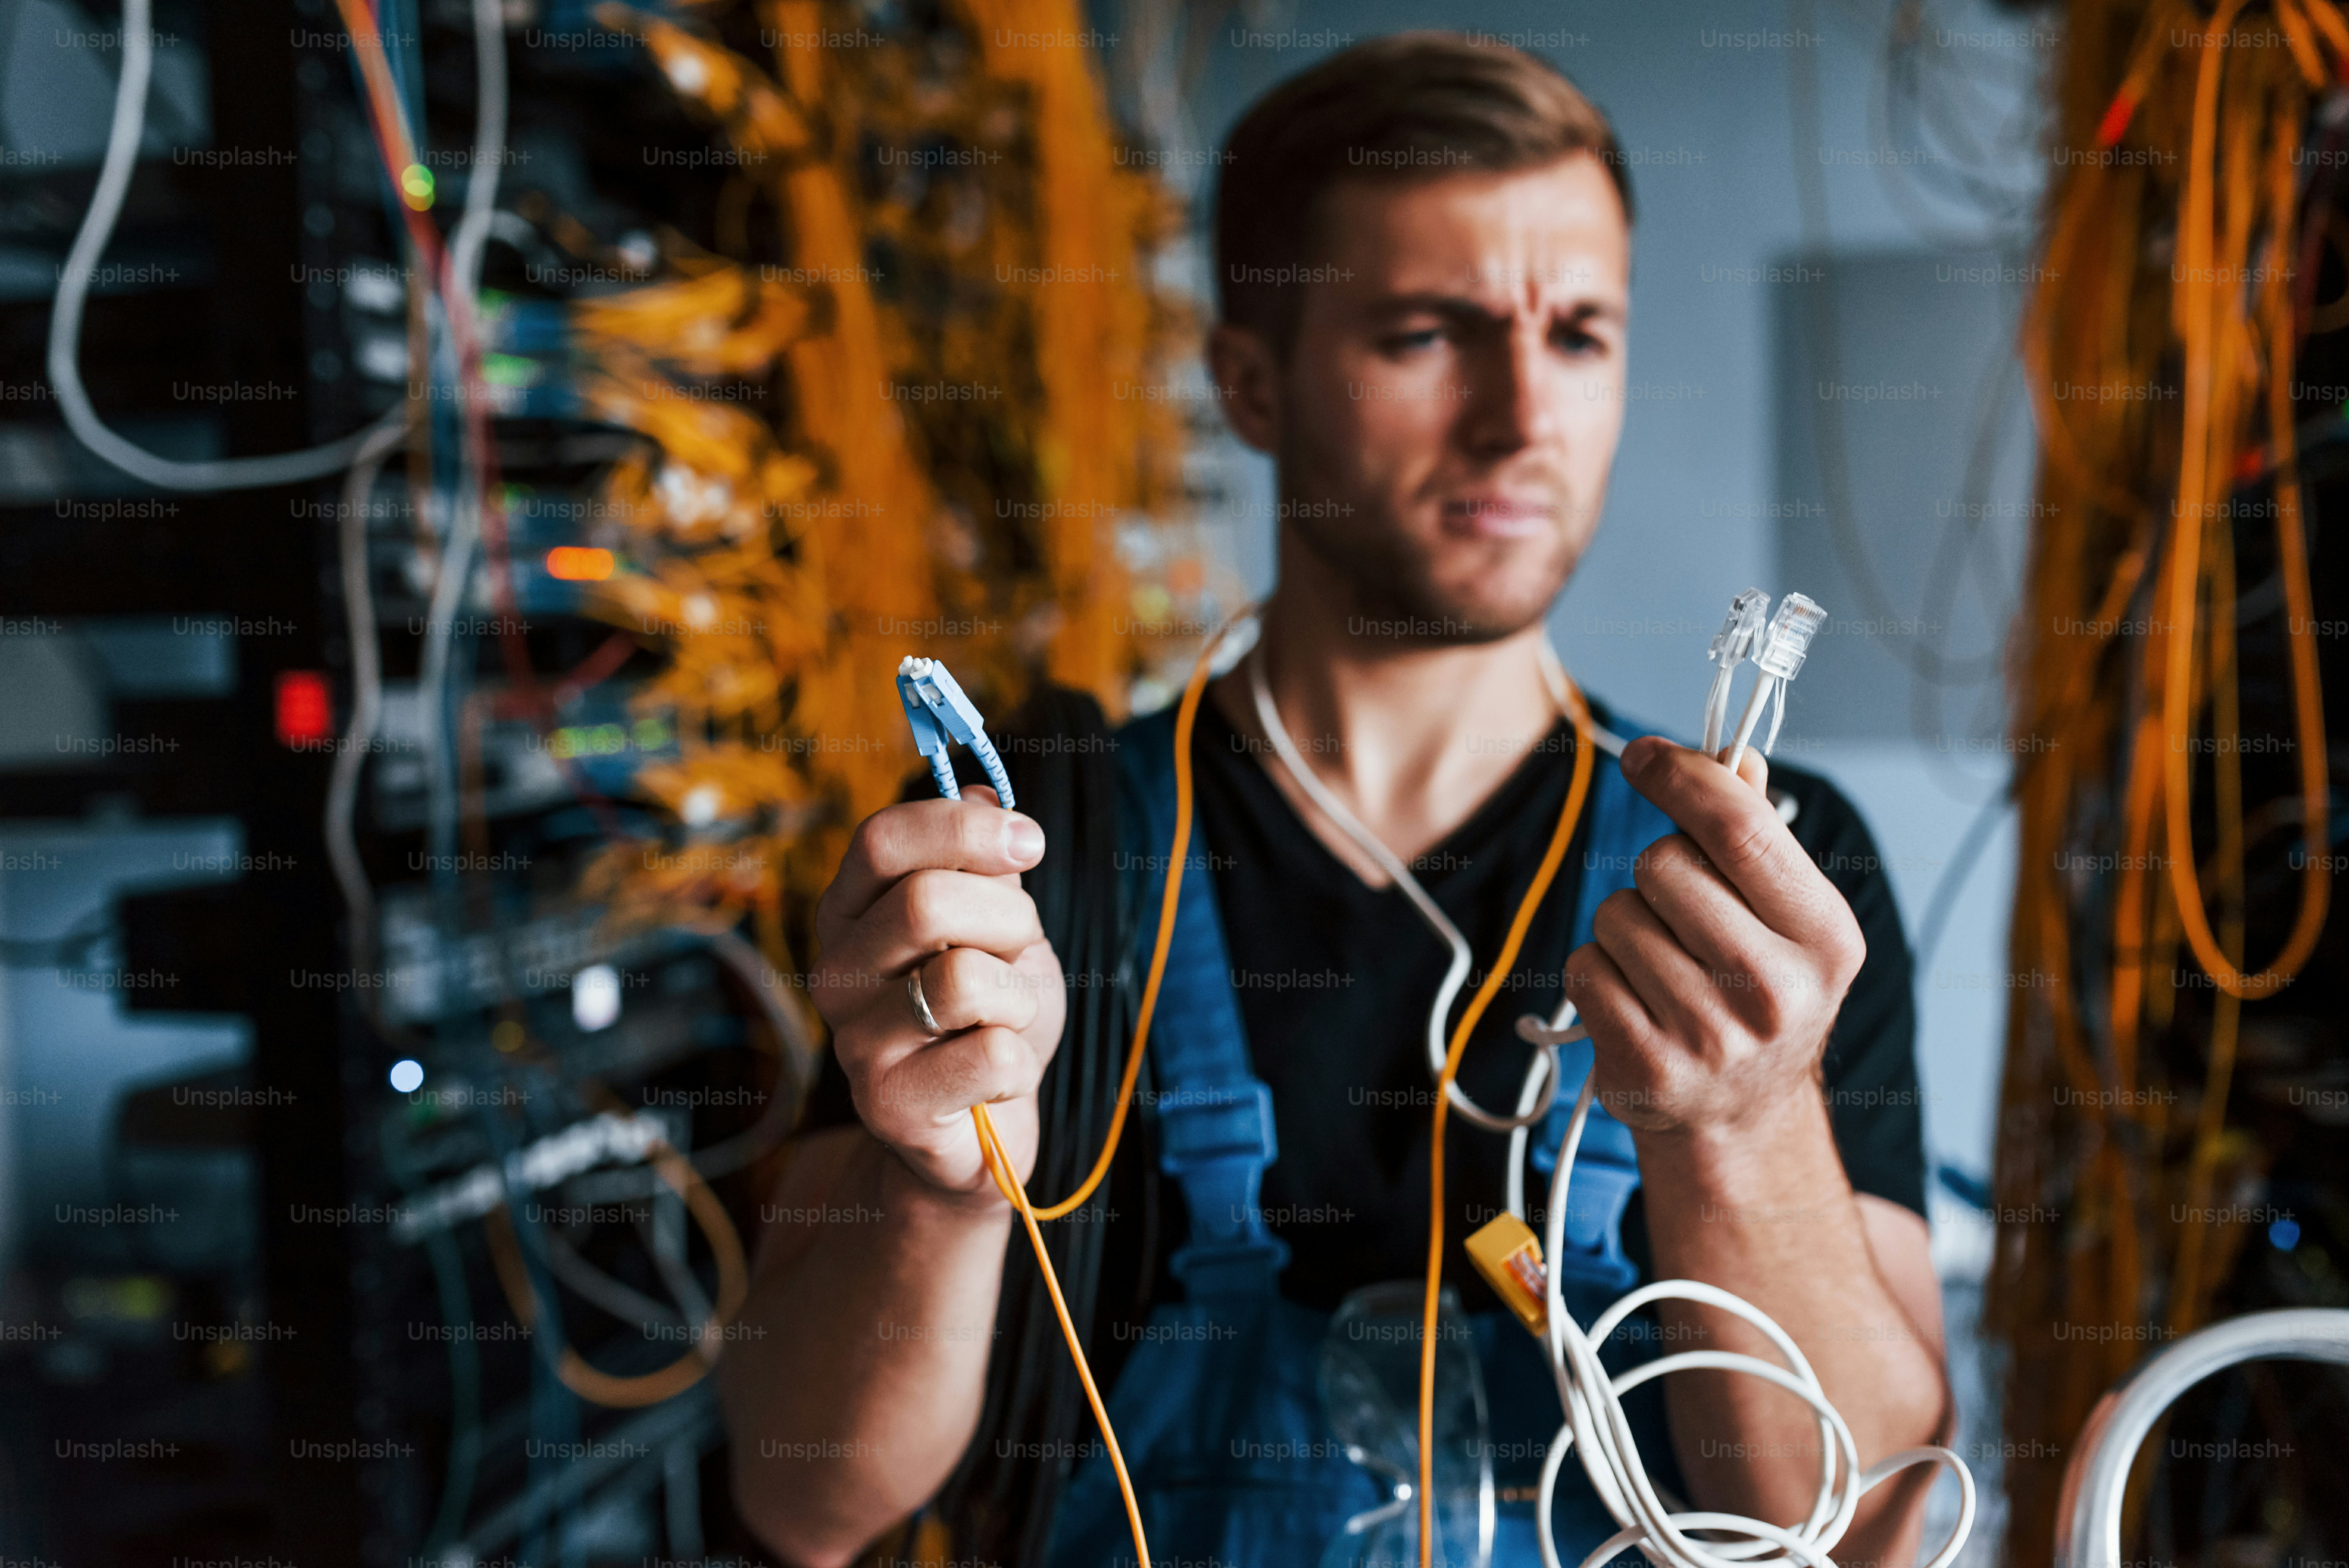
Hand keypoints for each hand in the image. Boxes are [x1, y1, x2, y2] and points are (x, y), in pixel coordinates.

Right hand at [810, 787, 1065, 1201]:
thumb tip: (983, 789)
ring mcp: (854, 1044)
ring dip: (1019, 996)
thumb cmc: (986, 1016)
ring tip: (1004, 1021)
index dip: (966, 827)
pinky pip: (990, 1054)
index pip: (882, 839)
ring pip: (965, 978)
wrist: (980, 1132)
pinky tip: (997, 1080)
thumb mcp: (994, 927)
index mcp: (849, 914)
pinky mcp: (888, 1107)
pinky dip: (1021, 1064)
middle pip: (926, 901)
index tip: (1028, 843)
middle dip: (1009, 919)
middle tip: (1020, 951)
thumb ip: (983, 864)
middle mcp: (835, 974)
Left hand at [1563, 738, 1864, 1137]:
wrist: (1740, 1113)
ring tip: (1664, 967)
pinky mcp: (1648, 1068)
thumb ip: (1757, 836)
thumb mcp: (1784, 917)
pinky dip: (1598, 973)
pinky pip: (1586, 969)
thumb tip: (1734, 756)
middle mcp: (1776, 991)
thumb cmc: (1756, 992)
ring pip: (1616, 915)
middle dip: (1657, 873)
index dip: (1681, 776)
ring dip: (1625, 927)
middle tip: (1682, 916)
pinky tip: (1636, 1001)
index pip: (1739, 827)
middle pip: (1664, 865)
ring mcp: (1711, 1036)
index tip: (1644, 756)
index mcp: (1827, 938)